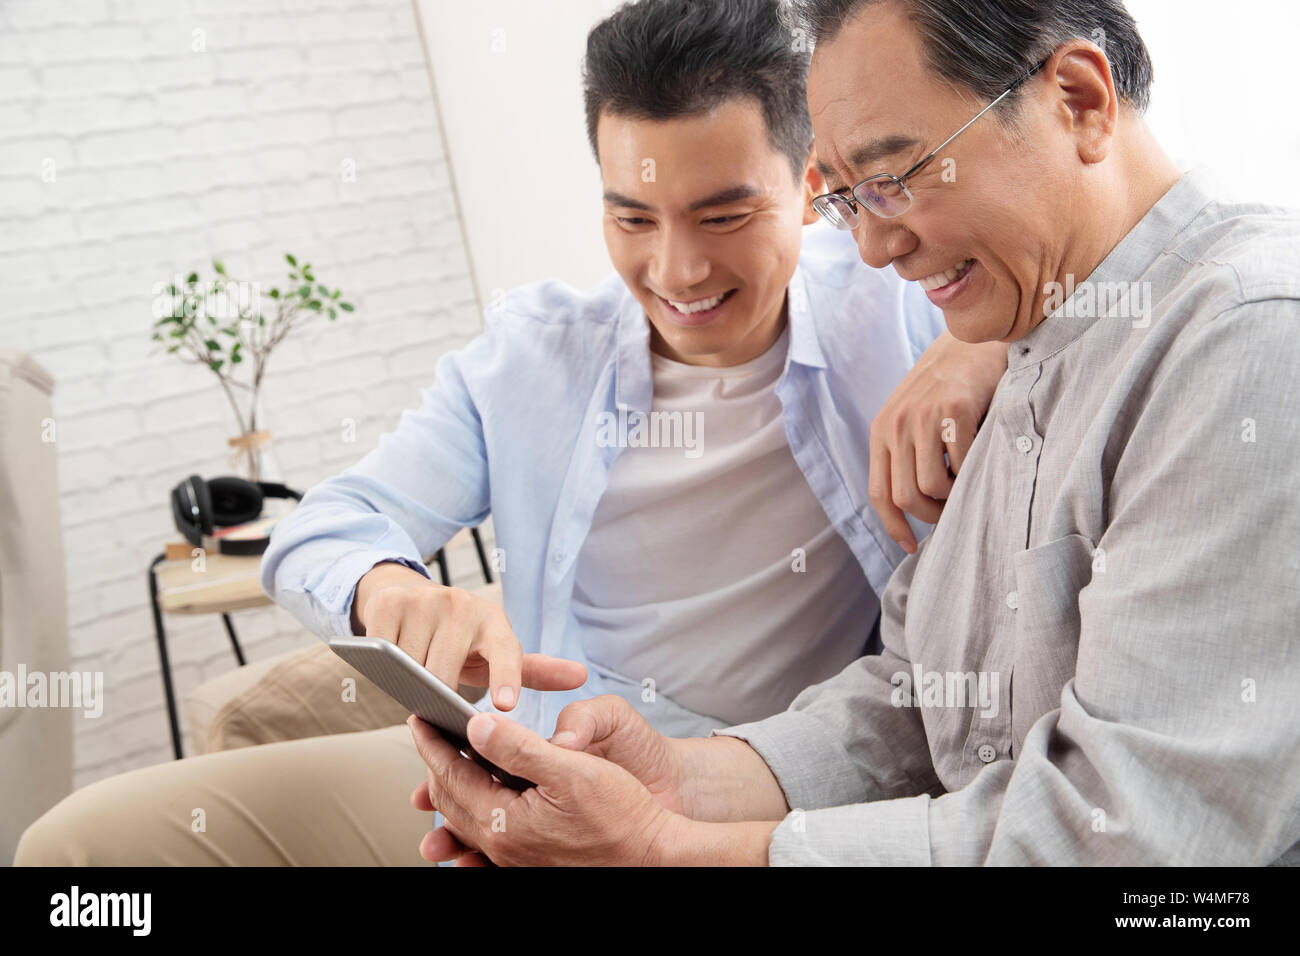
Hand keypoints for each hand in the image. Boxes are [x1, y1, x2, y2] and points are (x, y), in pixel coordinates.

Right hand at [351, 561, 585, 709]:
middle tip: (432, 704)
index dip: (506, 677)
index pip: (506, 652)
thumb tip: (582, 676)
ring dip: (406, 681)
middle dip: (434, 695)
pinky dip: (382, 665)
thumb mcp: (498, 652)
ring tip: (412, 681)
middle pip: (442, 673)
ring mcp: (425, 601)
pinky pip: (382, 650)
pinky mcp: (391, 603)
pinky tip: (389, 662)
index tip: (506, 704)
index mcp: (495, 622)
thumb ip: (536, 671)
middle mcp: (462, 605)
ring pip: (410, 664)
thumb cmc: (464, 639)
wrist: (415, 598)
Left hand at [407, 712, 681, 865]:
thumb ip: (519, 748)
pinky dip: (471, 818)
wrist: (654, 857)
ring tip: (441, 768)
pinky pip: (485, 840)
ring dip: (449, 791)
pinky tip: (471, 813)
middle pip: (451, 800)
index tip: (420, 717)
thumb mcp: (572, 769)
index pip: (452, 775)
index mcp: (505, 821)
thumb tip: (477, 726)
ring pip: (466, 821)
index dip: (433, 742)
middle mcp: (503, 847)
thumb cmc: (623, 814)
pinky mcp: (531, 864)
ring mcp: (515, 860)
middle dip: (436, 764)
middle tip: (428, 734)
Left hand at [869, 330, 1005, 551]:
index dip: (894, 525)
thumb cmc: (947, 389)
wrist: (972, 340)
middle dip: (930, 516)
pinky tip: (979, 459)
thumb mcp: (912, 419)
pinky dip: (973, 472)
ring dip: (953, 496)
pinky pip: (962, 462)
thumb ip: (905, 455)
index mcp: (881, 431)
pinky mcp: (955, 409)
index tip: (911, 546)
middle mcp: (896, 424)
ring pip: (933, 486)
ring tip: (966, 482)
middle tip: (951, 515)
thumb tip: (911, 509)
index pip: (879, 493)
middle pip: (906, 496)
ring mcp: (924, 416)